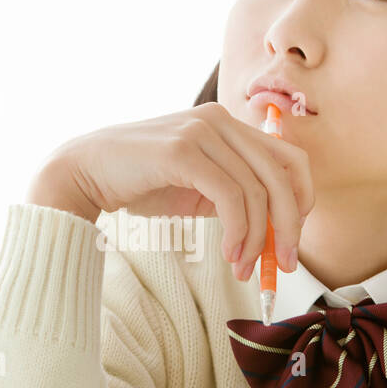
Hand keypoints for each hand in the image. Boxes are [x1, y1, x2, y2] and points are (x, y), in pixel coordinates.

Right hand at [25, 103, 314, 280]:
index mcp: (229, 125)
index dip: (301, 200)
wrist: (85, 171)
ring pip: (257, 190)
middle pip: (282, 174)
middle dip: (289, 225)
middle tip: (283, 264)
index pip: (290, 158)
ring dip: (256, 238)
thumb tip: (275, 230)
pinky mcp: (183, 150)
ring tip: (242, 267)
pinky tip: (230, 253)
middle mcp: (220, 120)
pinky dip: (238, 230)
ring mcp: (202, 131)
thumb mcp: (198, 187)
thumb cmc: (141, 182)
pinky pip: (230, 196)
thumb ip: (234, 195)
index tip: (291, 239)